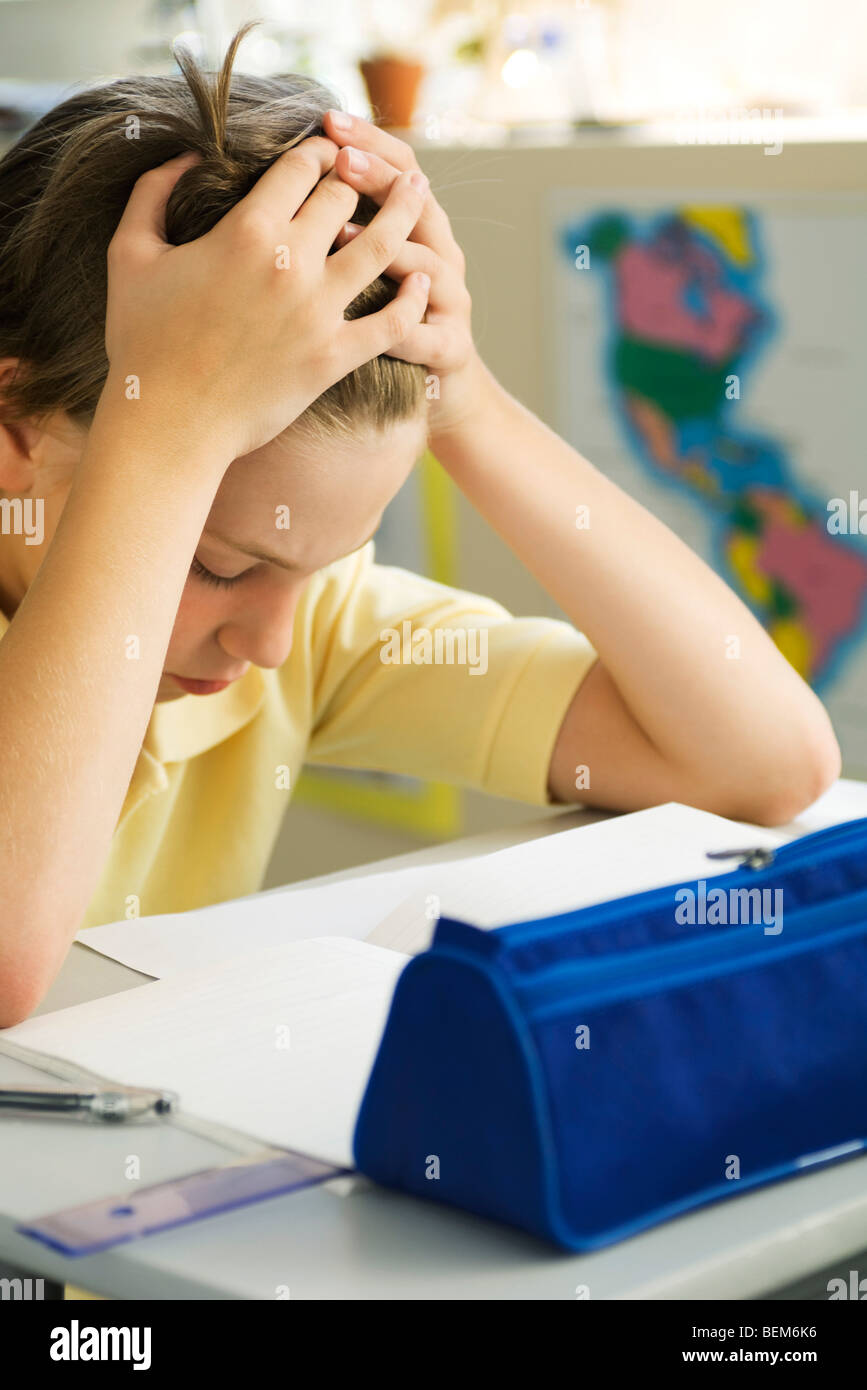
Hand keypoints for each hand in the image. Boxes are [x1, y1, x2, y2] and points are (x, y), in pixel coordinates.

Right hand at [104, 138, 431, 464]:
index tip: (327, 150)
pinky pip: (392, 322)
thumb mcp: (129, 254)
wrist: (169, 423)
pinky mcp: (334, 357)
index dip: (319, 151)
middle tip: (373, 169)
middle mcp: (291, 263)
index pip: (302, 167)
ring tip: (418, 193)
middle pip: (345, 198)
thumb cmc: (142, 342)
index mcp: (246, 230)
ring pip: (382, 246)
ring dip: (404, 213)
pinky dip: (413, 299)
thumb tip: (182, 156)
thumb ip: (150, 193)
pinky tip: (423, 283)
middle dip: (358, 177)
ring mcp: (319, 312)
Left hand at [323, 111, 486, 440]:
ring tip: (345, 237)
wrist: (434, 388)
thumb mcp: (361, 265)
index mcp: (416, 226)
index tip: (327, 122)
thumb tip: (282, 172)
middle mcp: (440, 253)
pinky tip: (374, 323)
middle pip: (417, 201)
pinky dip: (403, 327)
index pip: (397, 165)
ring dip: (390, 248)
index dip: (368, 142)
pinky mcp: (450, 348)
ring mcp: (450, 301)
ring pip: (429, 265)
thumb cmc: (377, 322)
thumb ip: (336, 221)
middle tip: (340, 159)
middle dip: (379, 178)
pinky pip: (425, 335)